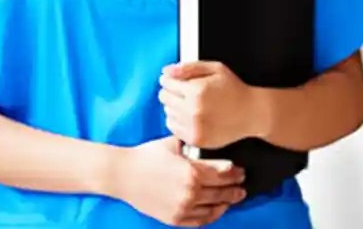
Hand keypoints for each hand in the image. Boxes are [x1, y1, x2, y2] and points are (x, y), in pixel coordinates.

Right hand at [108, 136, 245, 226]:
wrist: (121, 174)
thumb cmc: (144, 156)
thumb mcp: (169, 144)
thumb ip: (191, 145)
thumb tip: (207, 142)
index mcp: (192, 172)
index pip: (224, 174)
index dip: (235, 172)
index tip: (240, 171)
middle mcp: (191, 192)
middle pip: (223, 192)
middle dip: (235, 187)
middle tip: (241, 184)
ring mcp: (184, 208)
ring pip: (215, 208)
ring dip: (226, 202)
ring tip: (232, 197)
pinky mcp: (176, 219)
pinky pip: (201, 220)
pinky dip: (212, 215)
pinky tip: (216, 209)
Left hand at [160, 61, 258, 149]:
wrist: (252, 114)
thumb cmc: (234, 89)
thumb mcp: (215, 69)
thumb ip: (188, 67)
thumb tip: (166, 71)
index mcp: (197, 91)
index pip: (166, 83)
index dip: (170, 79)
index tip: (176, 81)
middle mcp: (194, 110)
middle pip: (164, 97)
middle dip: (171, 92)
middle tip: (185, 93)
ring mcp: (195, 127)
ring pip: (167, 112)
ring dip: (174, 106)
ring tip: (192, 104)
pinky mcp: (196, 139)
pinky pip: (172, 127)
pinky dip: (178, 120)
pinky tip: (191, 116)